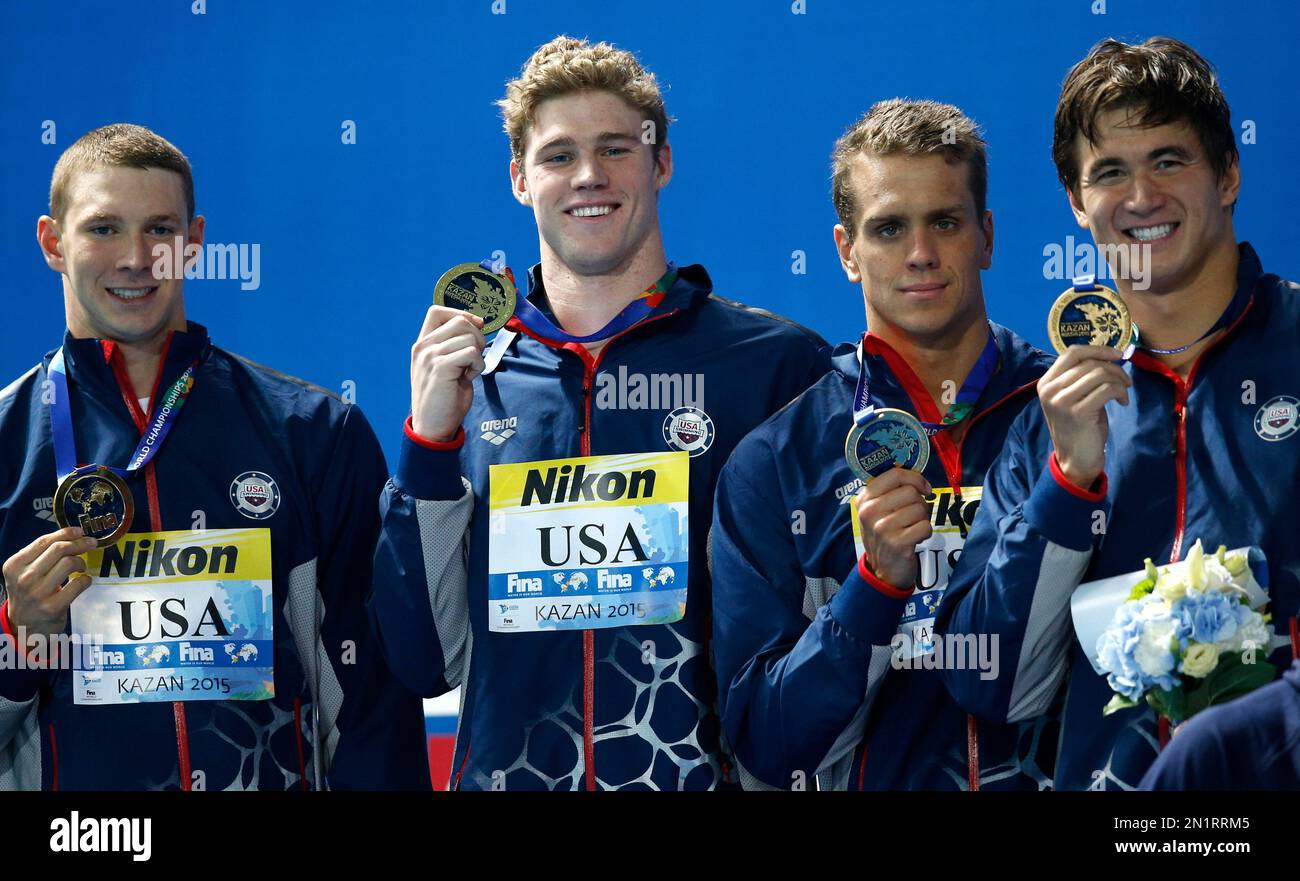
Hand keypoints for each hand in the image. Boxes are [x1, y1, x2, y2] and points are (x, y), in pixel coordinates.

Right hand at [2, 526, 97, 645]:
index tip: (80, 531)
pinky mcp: (53, 606)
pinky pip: (78, 584)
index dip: (65, 533)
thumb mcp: (23, 571)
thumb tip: (71, 535)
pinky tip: (84, 581)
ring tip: (81, 567)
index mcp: (15, 565)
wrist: (23, 625)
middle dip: (79, 543)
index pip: (44, 541)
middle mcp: (24, 578)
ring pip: (69, 563)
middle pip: (59, 549)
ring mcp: (38, 593)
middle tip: (90, 544)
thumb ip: (40, 554)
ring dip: (81, 562)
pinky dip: (86, 579)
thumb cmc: (28, 592)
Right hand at [410, 306, 486, 441]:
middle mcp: (423, 347)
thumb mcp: (447, 365)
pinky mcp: (440, 367)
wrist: (433, 427)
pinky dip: (478, 366)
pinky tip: (468, 378)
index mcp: (423, 344)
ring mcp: (430, 356)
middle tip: (473, 359)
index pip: (437, 311)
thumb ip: (455, 345)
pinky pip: (471, 353)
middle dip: (477, 337)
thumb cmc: (444, 397)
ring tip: (468, 372)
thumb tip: (478, 324)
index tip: (475, 328)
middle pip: (460, 321)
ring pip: (469, 337)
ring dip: (478, 355)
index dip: (461, 314)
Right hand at [854, 468, 932, 588]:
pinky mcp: (897, 543)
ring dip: (923, 519)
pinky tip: (915, 538)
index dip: (915, 478)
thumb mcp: (877, 510)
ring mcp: (882, 528)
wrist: (882, 570)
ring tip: (912, 527)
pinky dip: (926, 533)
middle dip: (920, 502)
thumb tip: (915, 474)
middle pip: (910, 491)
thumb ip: (890, 490)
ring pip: (920, 509)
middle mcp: (870, 511)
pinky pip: (925, 527)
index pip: (895, 474)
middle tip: (913, 515)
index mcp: (864, 498)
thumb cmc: (884, 534)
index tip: (923, 488)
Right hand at [1037, 345, 1131, 487]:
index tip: (1117, 355)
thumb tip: (1108, 355)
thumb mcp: (1074, 397)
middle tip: (1125, 381)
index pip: (1072, 352)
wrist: (1075, 459)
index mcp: (1046, 383)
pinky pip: (1107, 389)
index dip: (1098, 349)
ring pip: (1099, 374)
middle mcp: (1050, 390)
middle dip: (1114, 368)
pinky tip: (1122, 402)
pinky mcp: (1078, 412)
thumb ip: (1082, 377)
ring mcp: (1061, 401)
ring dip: (1119, 380)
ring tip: (1123, 393)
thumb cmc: (1079, 427)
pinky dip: (1120, 392)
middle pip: (1089, 363)